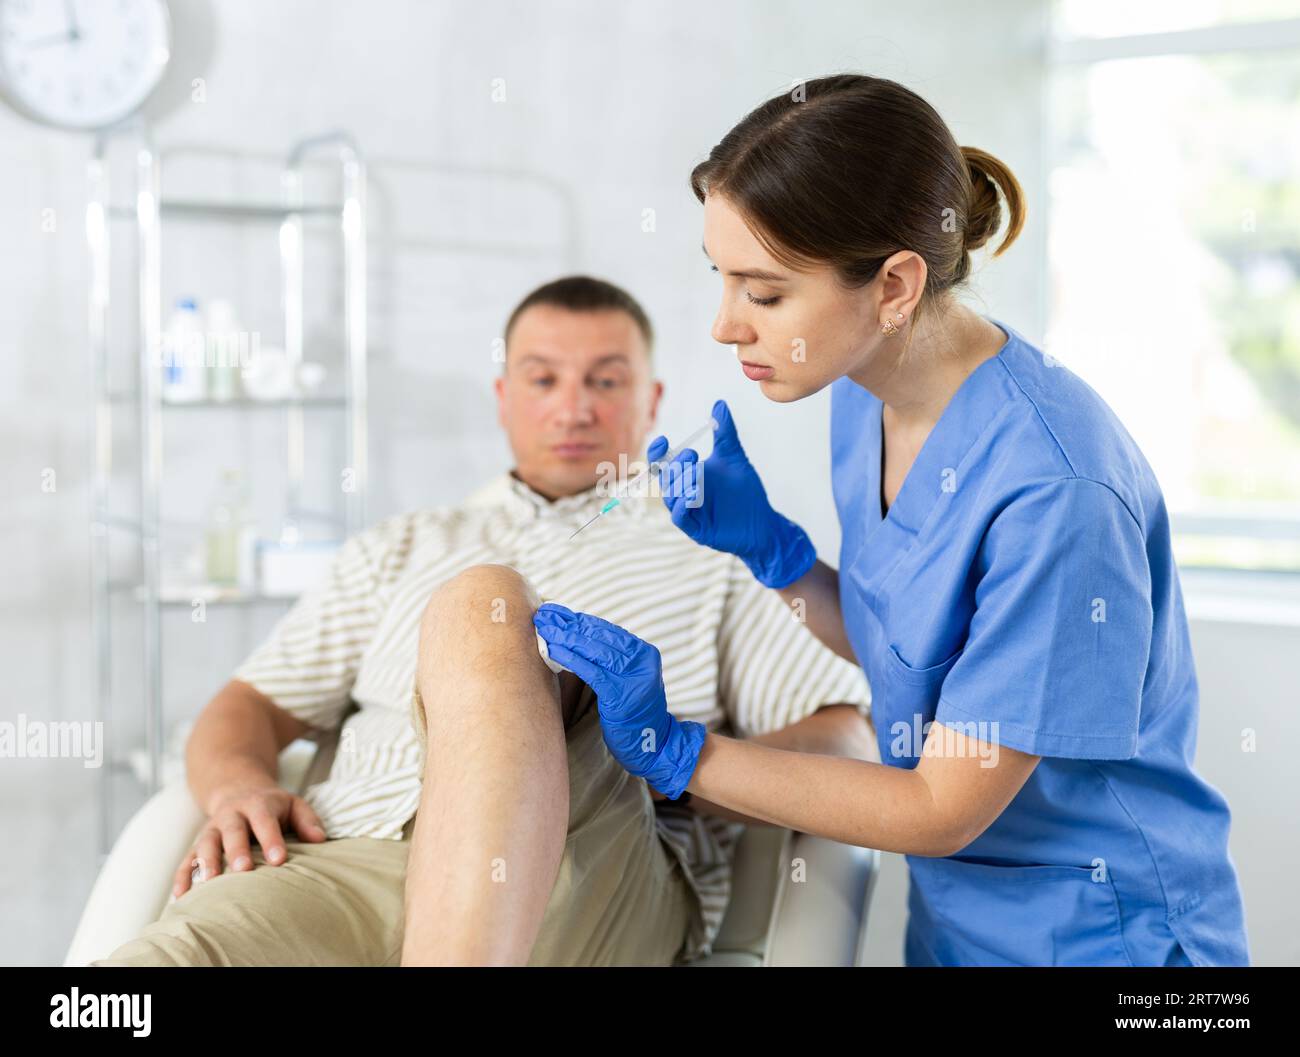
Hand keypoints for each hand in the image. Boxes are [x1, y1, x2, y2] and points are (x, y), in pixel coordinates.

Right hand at [172, 780, 325, 897]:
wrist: (237, 789)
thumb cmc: (272, 806)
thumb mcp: (294, 804)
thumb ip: (307, 820)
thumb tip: (320, 840)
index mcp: (258, 805)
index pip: (265, 821)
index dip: (271, 840)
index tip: (279, 860)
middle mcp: (231, 816)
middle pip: (232, 831)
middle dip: (237, 850)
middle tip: (243, 870)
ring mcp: (211, 830)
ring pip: (205, 844)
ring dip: (205, 863)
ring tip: (209, 885)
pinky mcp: (197, 845)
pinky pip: (186, 861)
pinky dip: (182, 878)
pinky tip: (181, 898)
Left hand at [532, 603, 704, 799]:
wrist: (655, 745)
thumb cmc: (633, 713)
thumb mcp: (628, 679)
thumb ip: (611, 660)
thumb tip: (575, 637)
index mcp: (643, 652)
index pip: (605, 629)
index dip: (578, 619)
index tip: (556, 611)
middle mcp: (641, 659)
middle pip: (598, 635)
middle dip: (568, 623)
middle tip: (544, 615)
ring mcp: (633, 676)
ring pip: (594, 649)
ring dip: (565, 636)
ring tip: (544, 628)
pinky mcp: (621, 694)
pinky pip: (591, 670)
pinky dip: (570, 658)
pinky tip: (553, 649)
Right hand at [649, 398, 815, 588]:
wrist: (762, 520)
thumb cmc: (745, 489)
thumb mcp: (734, 456)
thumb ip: (725, 432)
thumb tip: (720, 404)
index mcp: (686, 474)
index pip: (662, 462)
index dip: (658, 452)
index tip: (664, 440)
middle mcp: (683, 492)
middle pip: (665, 478)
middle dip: (675, 465)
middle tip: (693, 454)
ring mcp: (689, 512)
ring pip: (671, 497)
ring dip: (680, 484)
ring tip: (697, 474)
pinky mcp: (696, 530)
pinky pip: (680, 518)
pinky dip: (682, 506)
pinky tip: (693, 495)